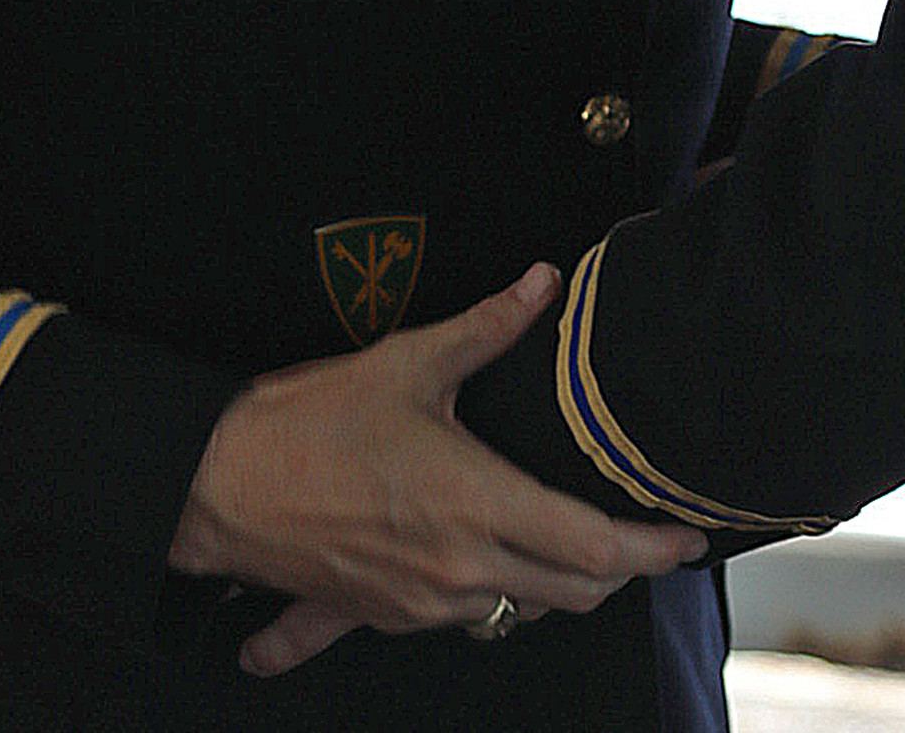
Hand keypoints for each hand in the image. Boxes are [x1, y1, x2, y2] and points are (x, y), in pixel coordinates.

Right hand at [165, 261, 704, 676]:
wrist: (219, 487)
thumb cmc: (307, 423)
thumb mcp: (403, 363)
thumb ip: (486, 327)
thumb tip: (543, 283)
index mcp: (474, 506)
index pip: (593, 549)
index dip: (652, 550)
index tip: (685, 536)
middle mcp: (461, 570)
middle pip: (575, 595)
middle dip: (618, 571)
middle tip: (639, 535)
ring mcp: (425, 605)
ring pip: (523, 612)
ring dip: (556, 582)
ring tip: (567, 535)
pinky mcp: (388, 618)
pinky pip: (463, 620)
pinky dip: (490, 594)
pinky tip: (483, 560)